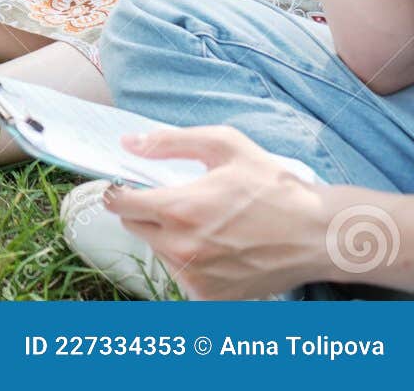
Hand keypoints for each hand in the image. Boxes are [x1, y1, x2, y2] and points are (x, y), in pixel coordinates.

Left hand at [103, 126, 332, 299]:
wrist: (320, 235)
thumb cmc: (274, 186)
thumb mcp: (224, 146)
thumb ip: (169, 142)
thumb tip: (128, 142)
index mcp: (178, 209)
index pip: (119, 204)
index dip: (119, 192)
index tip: (126, 187)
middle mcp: (181, 248)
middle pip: (136, 227)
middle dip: (147, 212)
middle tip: (180, 202)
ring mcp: (195, 276)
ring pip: (159, 251)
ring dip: (170, 237)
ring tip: (209, 226)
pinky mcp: (210, 296)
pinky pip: (182, 275)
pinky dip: (191, 261)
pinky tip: (219, 248)